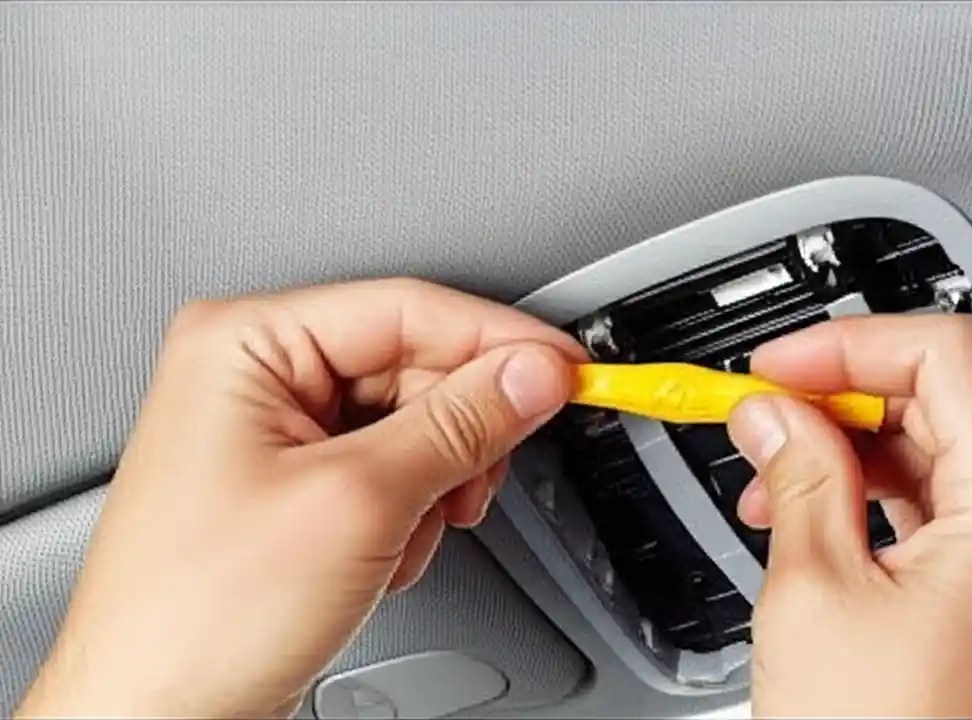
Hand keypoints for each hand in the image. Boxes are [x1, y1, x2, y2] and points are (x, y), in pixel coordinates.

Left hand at [16, 279, 583, 718]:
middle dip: (459, 433)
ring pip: (411, 422)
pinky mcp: (292, 485)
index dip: (499, 340)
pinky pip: (388, 468)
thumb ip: (461, 425)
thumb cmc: (197, 620)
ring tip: (411, 533)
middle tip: (480, 479)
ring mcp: (272, 434)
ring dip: (435, 482)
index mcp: (246, 343)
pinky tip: (384, 554)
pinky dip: (409, 512)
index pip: (408, 309)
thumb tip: (533, 374)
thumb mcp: (358, 503)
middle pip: (414, 366)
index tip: (565, 370)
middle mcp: (254, 375)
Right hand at [727, 315, 971, 717]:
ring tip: (771, 467)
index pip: (949, 355)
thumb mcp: (815, 595)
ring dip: (857, 433)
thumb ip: (798, 478)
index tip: (777, 365)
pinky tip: (805, 505)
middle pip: (961, 384)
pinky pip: (940, 497)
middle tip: (778, 397)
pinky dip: (873, 484)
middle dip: (859, 377)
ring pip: (946, 437)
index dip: (852, 343)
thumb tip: (771, 410)